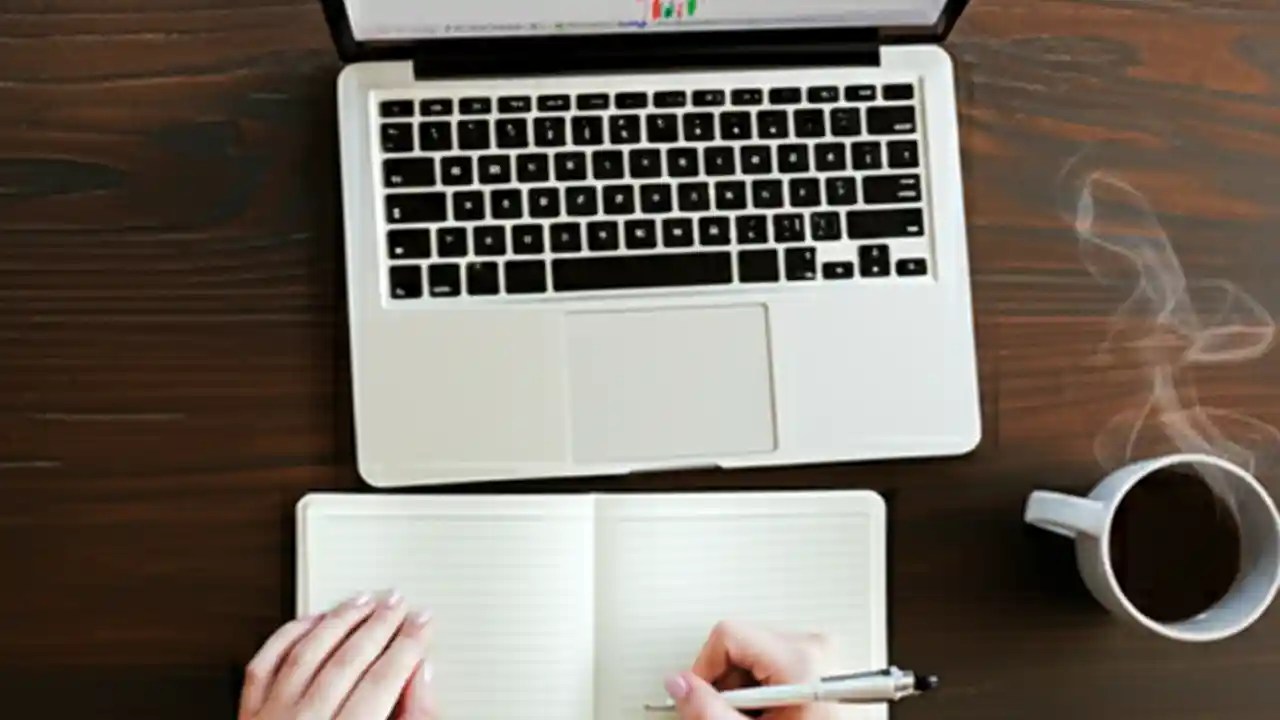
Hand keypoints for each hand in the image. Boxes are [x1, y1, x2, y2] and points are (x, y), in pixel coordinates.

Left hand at [239, 592, 435, 719]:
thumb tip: (421, 677)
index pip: (383, 681)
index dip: (408, 645)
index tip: (423, 624)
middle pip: (347, 661)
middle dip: (379, 625)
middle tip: (399, 604)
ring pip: (305, 653)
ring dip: (338, 620)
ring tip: (362, 602)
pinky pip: (264, 665)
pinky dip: (288, 637)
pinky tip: (310, 621)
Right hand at [664, 621, 836, 719]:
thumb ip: (708, 710)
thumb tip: (678, 684)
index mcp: (802, 657)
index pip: (727, 635)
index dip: (704, 670)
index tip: (701, 698)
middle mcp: (817, 646)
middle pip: (741, 645)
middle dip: (728, 685)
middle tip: (736, 717)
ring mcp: (825, 653)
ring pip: (756, 655)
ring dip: (747, 689)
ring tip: (760, 719)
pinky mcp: (826, 663)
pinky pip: (778, 662)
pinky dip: (766, 688)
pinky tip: (775, 714)